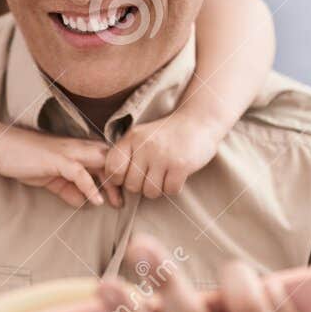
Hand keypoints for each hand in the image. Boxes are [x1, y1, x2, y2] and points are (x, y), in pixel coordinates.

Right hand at [0, 128, 115, 207]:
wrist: (0, 147)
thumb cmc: (23, 159)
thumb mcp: (50, 178)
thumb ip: (67, 189)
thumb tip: (82, 203)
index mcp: (76, 150)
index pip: (104, 160)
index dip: (115, 176)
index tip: (121, 195)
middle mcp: (77, 147)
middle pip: (109, 160)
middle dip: (119, 180)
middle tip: (124, 201)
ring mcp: (68, 151)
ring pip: (100, 163)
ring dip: (111, 184)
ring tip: (117, 203)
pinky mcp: (57, 159)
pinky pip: (80, 173)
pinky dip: (90, 187)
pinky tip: (97, 201)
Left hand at [105, 113, 223, 198]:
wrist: (198, 120)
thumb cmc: (166, 133)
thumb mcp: (141, 135)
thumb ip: (126, 153)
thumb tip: (111, 180)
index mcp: (132, 138)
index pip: (113, 168)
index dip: (119, 178)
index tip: (130, 175)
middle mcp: (145, 147)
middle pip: (132, 185)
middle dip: (141, 186)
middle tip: (151, 176)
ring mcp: (163, 156)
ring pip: (151, 191)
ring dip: (158, 189)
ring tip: (163, 176)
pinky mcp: (181, 165)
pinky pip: (170, 190)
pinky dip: (173, 188)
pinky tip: (176, 176)